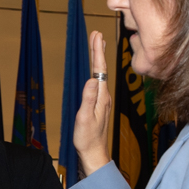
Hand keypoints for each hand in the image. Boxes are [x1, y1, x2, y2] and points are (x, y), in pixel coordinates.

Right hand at [73, 31, 111, 177]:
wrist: (94, 154)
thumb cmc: (88, 138)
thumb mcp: (84, 118)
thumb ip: (88, 99)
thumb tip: (92, 79)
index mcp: (101, 96)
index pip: (99, 69)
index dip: (97, 52)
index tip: (96, 35)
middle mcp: (104, 96)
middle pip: (101, 69)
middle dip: (99, 50)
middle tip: (97, 34)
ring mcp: (102, 100)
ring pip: (101, 74)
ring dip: (98, 59)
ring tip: (98, 46)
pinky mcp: (99, 105)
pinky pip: (99, 82)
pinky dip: (97, 71)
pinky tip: (96, 70)